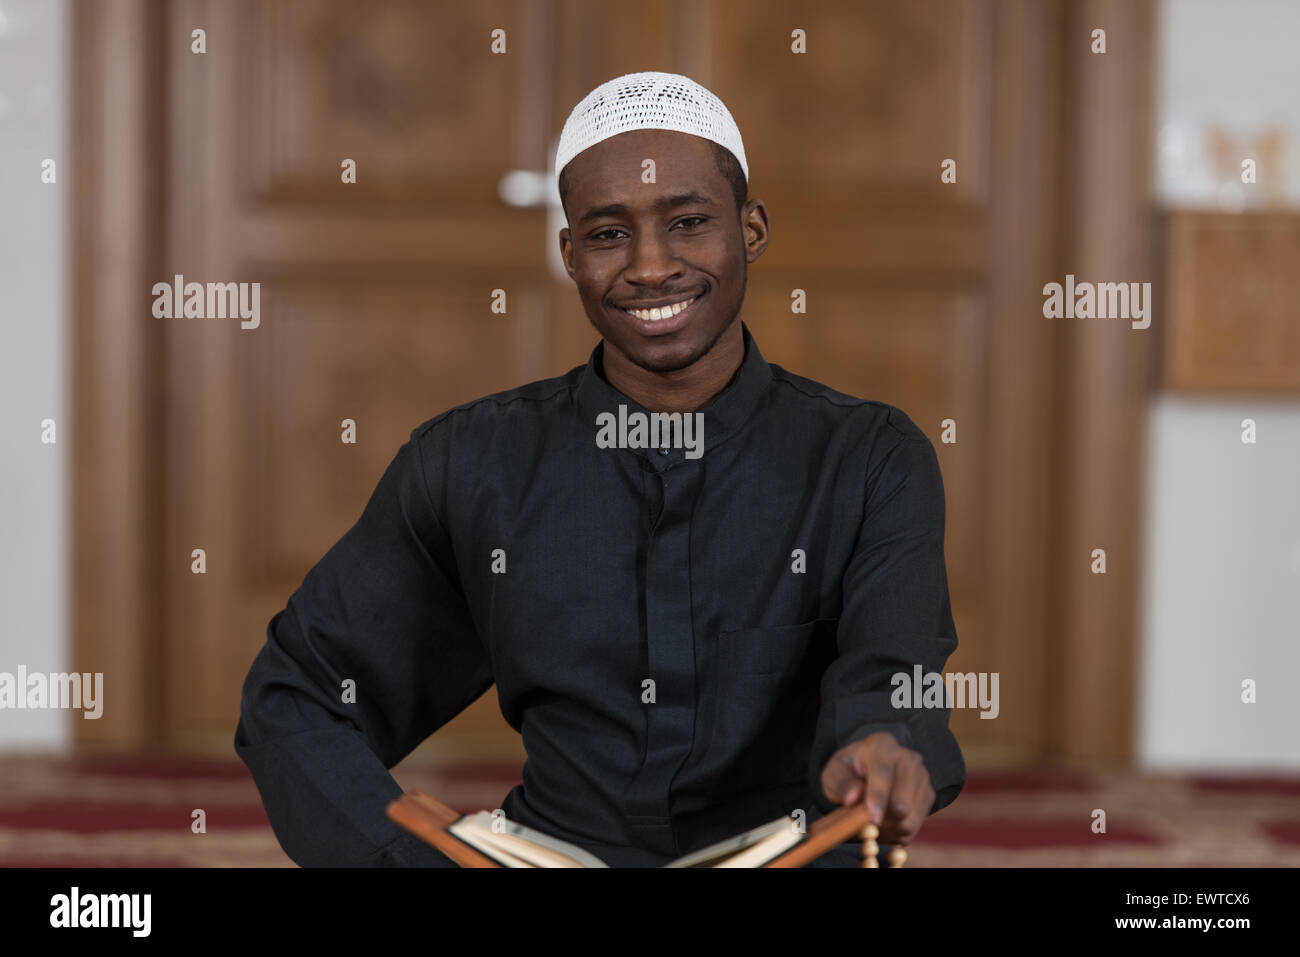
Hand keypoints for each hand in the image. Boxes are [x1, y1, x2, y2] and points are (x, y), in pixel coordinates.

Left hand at [820, 731, 934, 845]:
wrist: (867, 770)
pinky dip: (898, 832)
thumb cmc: (849, 771)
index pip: (883, 773)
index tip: (873, 818)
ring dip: (889, 828)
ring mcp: (922, 776)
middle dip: (883, 819)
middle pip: (902, 801)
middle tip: (865, 825)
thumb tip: (854, 798)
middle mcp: (908, 758)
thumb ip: (841, 783)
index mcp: (882, 746)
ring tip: (874, 821)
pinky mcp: (928, 795)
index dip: (878, 797)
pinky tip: (885, 823)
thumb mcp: (834, 773)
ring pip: (910, 817)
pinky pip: (915, 825)